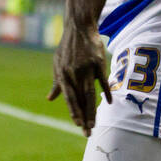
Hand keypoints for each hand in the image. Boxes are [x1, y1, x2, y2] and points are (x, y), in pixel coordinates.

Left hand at [48, 21, 112, 135]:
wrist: (78, 27)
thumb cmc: (67, 48)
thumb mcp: (57, 64)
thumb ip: (56, 83)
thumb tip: (50, 99)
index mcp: (63, 75)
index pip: (69, 98)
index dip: (73, 112)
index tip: (77, 124)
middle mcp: (73, 74)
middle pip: (79, 100)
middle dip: (83, 118)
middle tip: (87, 132)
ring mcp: (86, 68)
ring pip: (89, 94)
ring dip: (92, 111)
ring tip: (94, 124)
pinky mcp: (98, 62)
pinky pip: (103, 80)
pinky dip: (106, 92)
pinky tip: (110, 102)